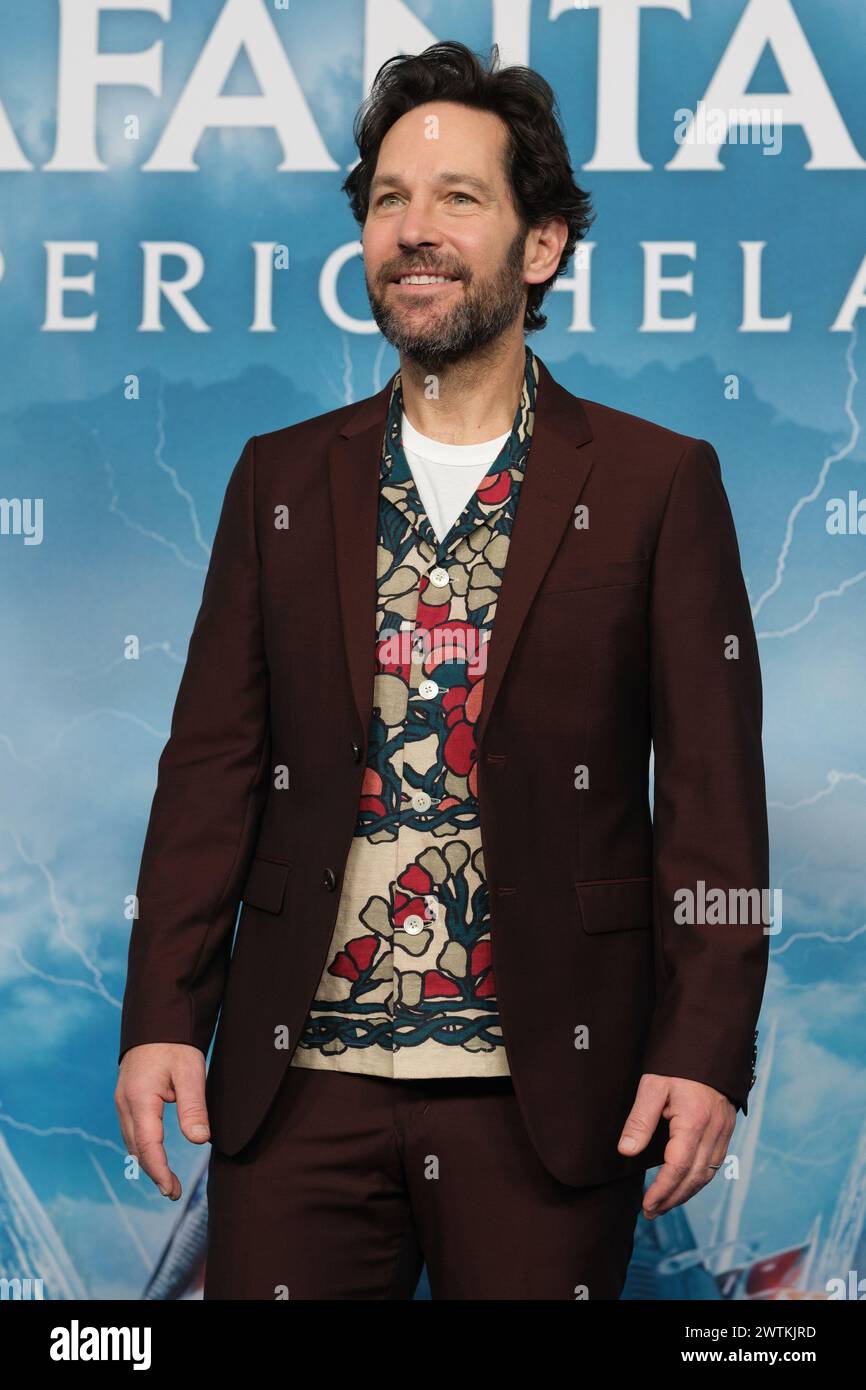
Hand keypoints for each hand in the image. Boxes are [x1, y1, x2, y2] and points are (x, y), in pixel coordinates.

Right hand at [114, 1043, 209, 1199]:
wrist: (156, 1023)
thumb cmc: (175, 1045)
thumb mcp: (190, 1072)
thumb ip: (193, 1108)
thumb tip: (200, 1141)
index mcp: (139, 1098)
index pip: (148, 1145)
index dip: (159, 1171)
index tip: (172, 1191)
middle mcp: (125, 1103)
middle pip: (137, 1148)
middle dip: (154, 1172)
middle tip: (173, 1192)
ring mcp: (122, 1101)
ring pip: (132, 1141)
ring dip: (147, 1162)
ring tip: (167, 1181)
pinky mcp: (126, 1098)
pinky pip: (131, 1130)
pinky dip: (142, 1147)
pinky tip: (153, 1155)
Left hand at [616, 1073, 735, 1218]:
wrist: (710, 1043)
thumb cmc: (679, 1062)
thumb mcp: (653, 1085)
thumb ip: (640, 1119)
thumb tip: (626, 1150)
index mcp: (694, 1122)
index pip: (678, 1168)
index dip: (662, 1190)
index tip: (647, 1205)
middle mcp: (714, 1131)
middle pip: (695, 1177)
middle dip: (673, 1198)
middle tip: (652, 1212)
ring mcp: (724, 1131)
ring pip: (708, 1173)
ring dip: (686, 1193)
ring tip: (665, 1204)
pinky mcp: (727, 1128)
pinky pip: (715, 1162)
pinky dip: (699, 1178)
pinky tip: (685, 1183)